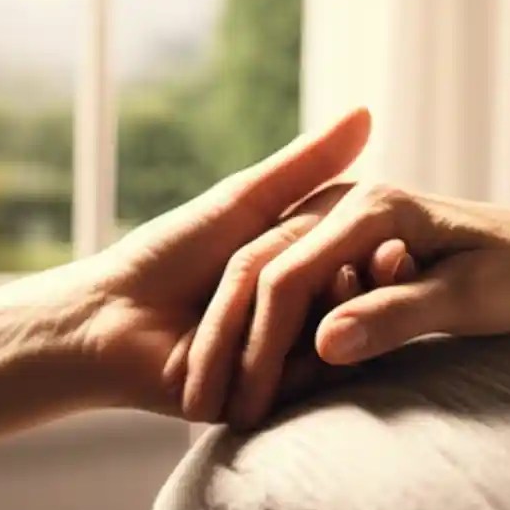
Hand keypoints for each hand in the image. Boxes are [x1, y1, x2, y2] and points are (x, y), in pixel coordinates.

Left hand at [65, 108, 372, 415]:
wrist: (110, 314)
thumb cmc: (169, 252)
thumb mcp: (243, 202)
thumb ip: (305, 167)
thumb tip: (367, 111)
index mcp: (298, 270)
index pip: (359, 264)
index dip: (381, 259)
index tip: (398, 249)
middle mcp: (296, 318)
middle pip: (351, 308)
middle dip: (364, 295)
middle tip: (388, 279)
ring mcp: (281, 361)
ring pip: (332, 346)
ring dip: (334, 326)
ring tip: (343, 310)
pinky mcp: (262, 398)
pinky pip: (300, 386)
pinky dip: (301, 364)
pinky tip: (310, 348)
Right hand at [185, 182, 509, 426]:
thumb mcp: (469, 299)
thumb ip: (396, 315)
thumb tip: (326, 343)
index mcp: (373, 208)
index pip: (290, 273)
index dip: (261, 342)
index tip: (244, 403)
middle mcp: (345, 206)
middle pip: (262, 273)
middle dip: (232, 344)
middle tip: (207, 415)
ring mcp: (336, 220)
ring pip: (262, 278)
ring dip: (235, 340)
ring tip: (213, 405)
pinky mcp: (338, 242)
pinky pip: (286, 286)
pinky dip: (261, 331)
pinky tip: (247, 378)